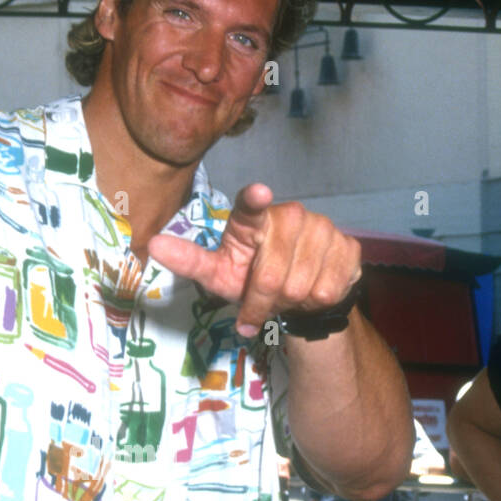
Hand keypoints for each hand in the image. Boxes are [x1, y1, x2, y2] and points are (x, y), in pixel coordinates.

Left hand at [147, 183, 361, 336]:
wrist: (299, 294)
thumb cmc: (251, 277)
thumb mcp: (219, 274)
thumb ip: (190, 260)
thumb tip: (152, 245)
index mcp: (253, 220)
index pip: (251, 208)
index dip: (255, 201)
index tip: (259, 194)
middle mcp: (289, 216)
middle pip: (272, 277)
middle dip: (262, 304)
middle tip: (260, 306)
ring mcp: (322, 228)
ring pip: (301, 287)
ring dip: (290, 305)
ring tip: (286, 296)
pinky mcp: (348, 246)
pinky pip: (329, 289)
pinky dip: (316, 303)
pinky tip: (312, 292)